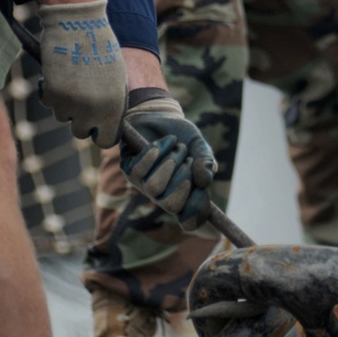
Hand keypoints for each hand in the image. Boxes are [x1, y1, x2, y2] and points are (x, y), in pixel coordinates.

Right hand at [37, 0, 127, 144]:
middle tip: (80, 100)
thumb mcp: (117, 78)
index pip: (107, 140)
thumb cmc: (101, 48)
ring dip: (66, 104)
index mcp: (114, 106)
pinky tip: (59, 75)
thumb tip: (107, 123)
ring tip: (73, 79)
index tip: (96, 125)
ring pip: (63, 117)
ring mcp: (71, 103)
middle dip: (79, 119)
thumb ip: (112, 103)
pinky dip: (51, 92)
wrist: (78, 25)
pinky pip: (48, 103)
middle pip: (81, 132)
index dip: (100, 133)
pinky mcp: (52, 94)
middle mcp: (93, 110)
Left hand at [119, 92, 216, 225]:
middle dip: (183, 179)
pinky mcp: (130, 170)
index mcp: (184, 196)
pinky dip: (157, 152)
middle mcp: (162, 196)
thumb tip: (204, 182)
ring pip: (155, 186)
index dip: (196, 213)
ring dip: (171, 161)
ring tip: (178, 146)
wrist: (161, 116)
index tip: (202, 191)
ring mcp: (144, 185)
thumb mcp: (200, 146)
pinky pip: (141, 169)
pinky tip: (166, 142)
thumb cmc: (183, 136)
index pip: (189, 220)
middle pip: (172, 205)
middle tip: (188, 159)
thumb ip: (207, 163)